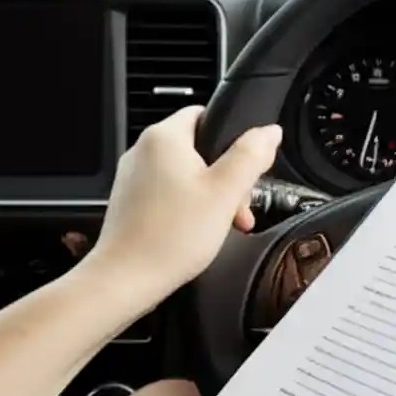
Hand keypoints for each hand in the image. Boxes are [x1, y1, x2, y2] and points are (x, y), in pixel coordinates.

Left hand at [83, 106, 281, 306]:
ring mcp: (133, 177)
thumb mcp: (225, 192)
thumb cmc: (171, 236)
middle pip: (199, 148)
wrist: (126, 280)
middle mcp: (143, 151)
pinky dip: (188, 207)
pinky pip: (169, 193)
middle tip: (238, 205)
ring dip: (211, 195)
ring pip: (186, 173)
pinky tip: (199, 232)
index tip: (246, 167)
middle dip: (226, 176)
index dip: (232, 138)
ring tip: (224, 224)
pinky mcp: (131, 201)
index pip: (206, 115)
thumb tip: (270, 132)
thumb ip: (251, 155)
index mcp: (164, 137)